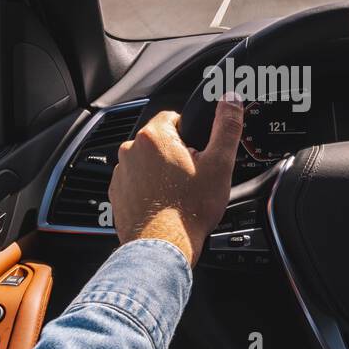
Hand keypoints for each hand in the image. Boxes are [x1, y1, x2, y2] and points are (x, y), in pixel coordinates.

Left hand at [108, 97, 244, 264]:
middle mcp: (131, 151)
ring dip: (161, 172)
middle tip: (193, 177)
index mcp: (154, 136)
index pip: (173, 118)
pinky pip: (136, 183)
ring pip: (147, 163)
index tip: (199, 154)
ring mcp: (121, 174)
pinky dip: (148, 190)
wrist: (163, 247)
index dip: (191, 134)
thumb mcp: (219, 164)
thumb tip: (231, 100)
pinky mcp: (117, 194)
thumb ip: (226, 127)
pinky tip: (164, 205)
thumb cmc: (190, 209)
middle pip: (160, 141)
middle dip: (176, 154)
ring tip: (178, 194)